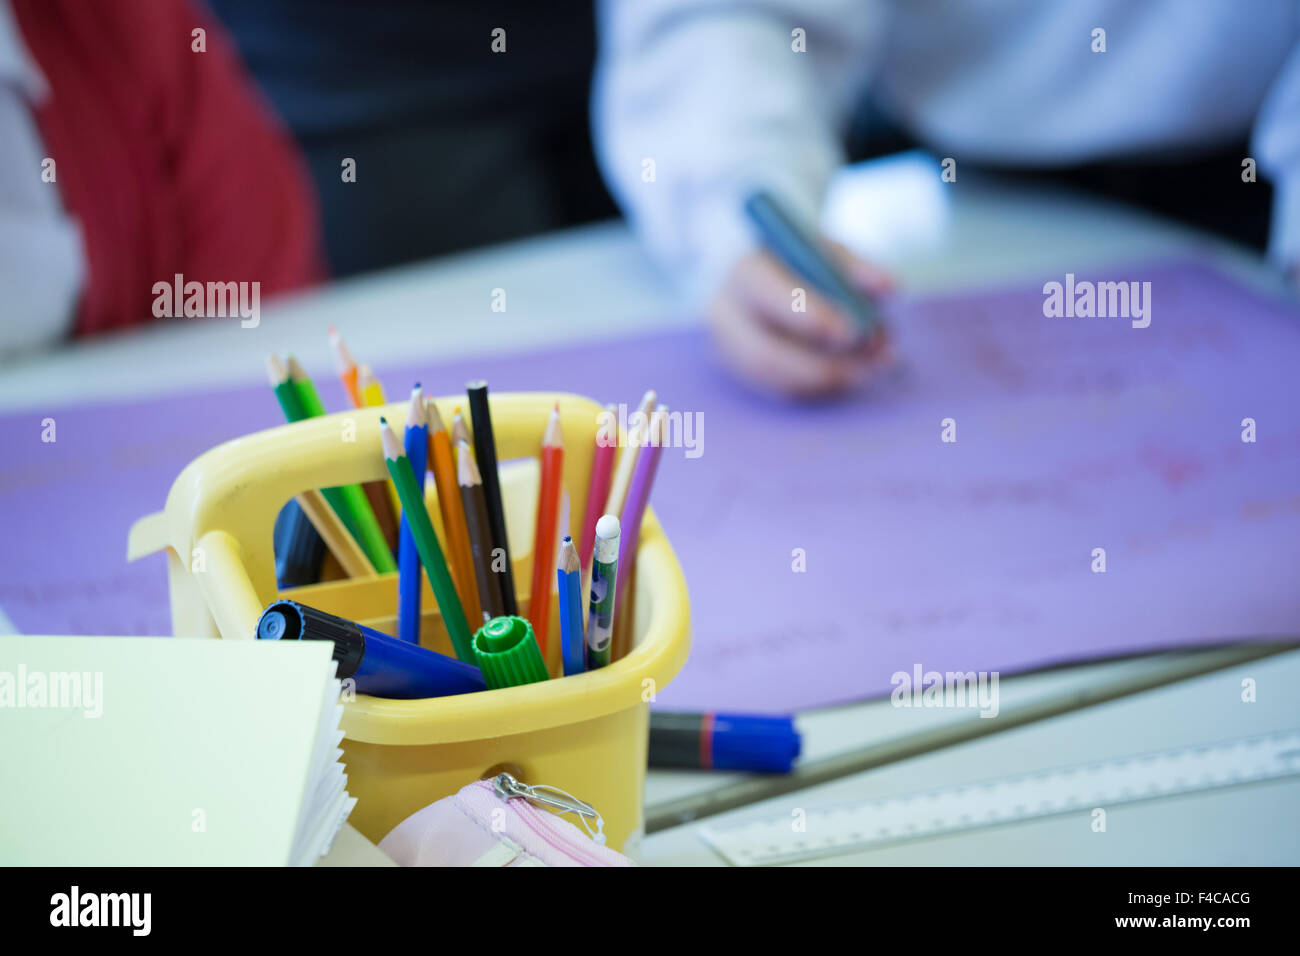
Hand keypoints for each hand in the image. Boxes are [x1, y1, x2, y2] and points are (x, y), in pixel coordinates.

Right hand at [707, 241, 895, 397]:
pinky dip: (819, 387)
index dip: (807, 314)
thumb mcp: (825, 250)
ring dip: (826, 380)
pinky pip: (781, 390)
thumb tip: (889, 288)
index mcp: (744, 270)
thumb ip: (854, 268)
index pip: (767, 293)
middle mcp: (726, 313)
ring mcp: (728, 349)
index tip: (850, 332)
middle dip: (820, 366)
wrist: (759, 273)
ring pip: (776, 380)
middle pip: (764, 353)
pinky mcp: (741, 372)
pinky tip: (848, 373)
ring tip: (869, 369)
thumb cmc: (797, 259)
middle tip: (868, 366)